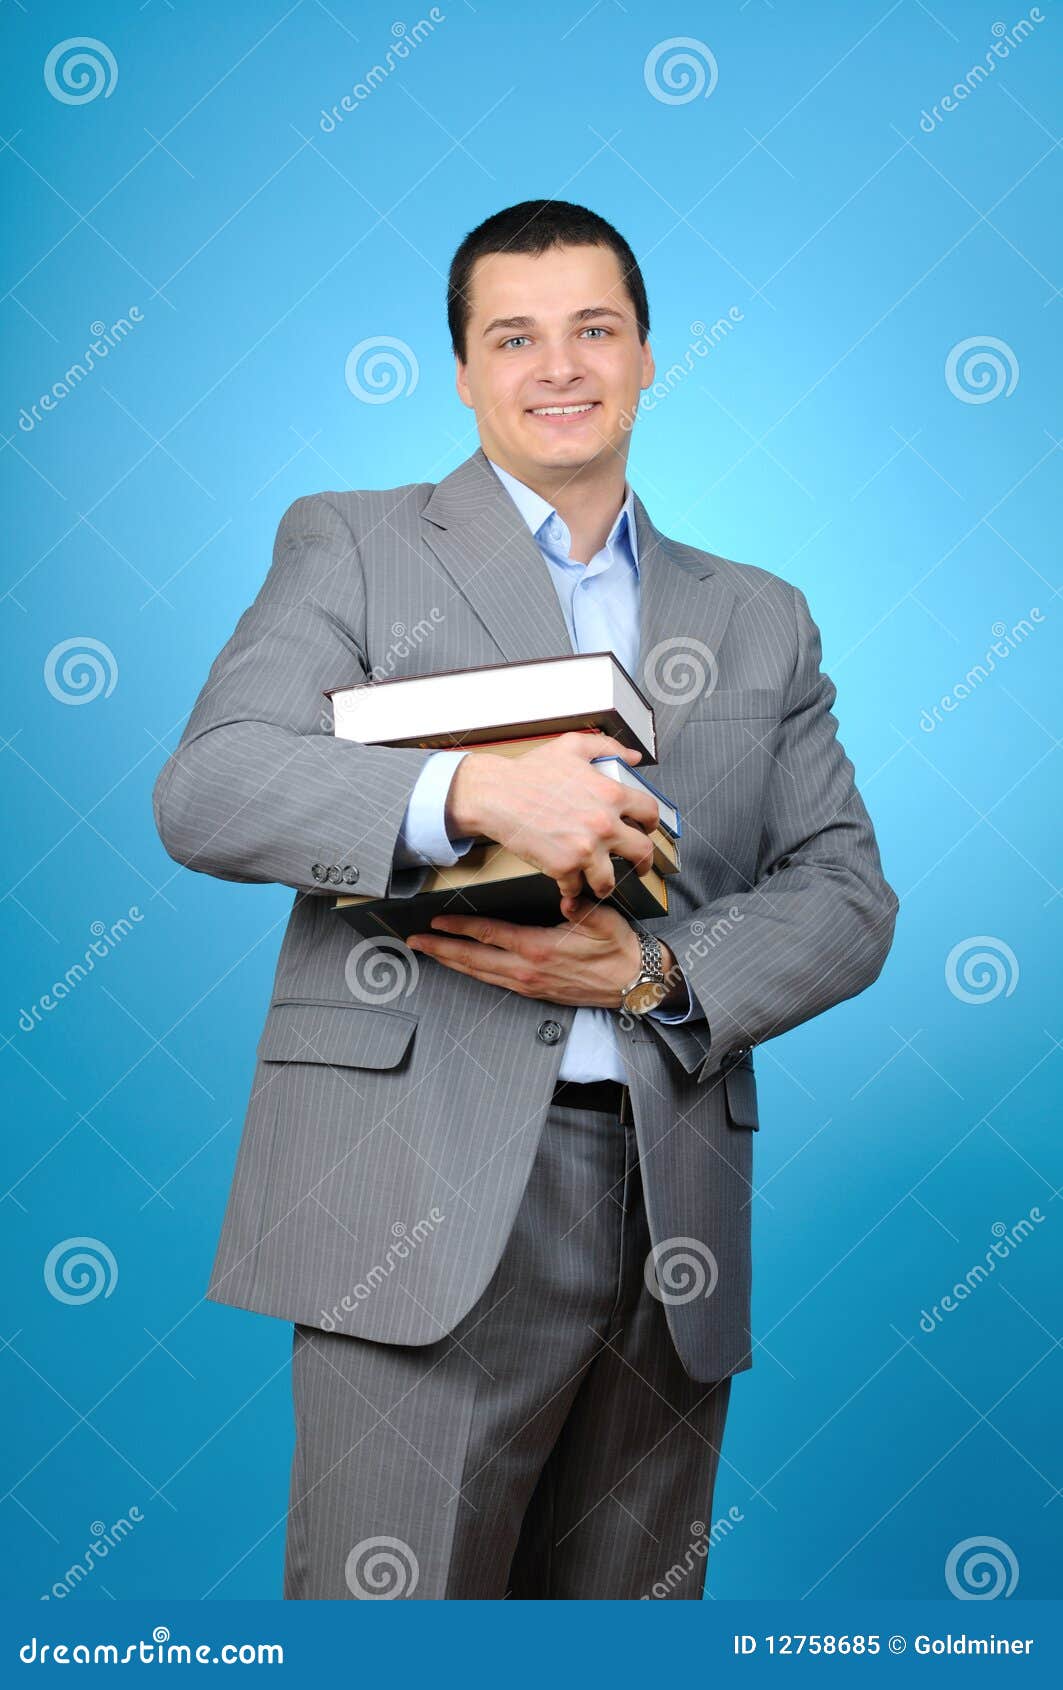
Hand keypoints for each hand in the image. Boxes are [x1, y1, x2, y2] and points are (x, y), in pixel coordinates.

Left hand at [407, 896, 673, 1009]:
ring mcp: (528, 985)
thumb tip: (566, 890)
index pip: (488, 935)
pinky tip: (464, 967)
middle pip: (472, 960)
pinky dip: (473, 973)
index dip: (459, 927)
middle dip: (440, 950)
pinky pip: (493, 982)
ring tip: (430, 953)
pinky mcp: (534, 992)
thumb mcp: (601, 919)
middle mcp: (526, 970)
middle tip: (414, 942)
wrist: (634, 984)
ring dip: (452, 963)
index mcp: (538, 949)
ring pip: (479, 974)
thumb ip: (580, 903)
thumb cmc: (619, 949)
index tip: (435, 920)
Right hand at [444, 732, 660, 898]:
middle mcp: (604, 825)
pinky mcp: (564, 868)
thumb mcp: (572, 746)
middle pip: (641, 852)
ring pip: (609, 880)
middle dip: (643, 863)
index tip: (646, 829)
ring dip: (605, 884)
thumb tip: (633, 757)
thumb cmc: (529, 772)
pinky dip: (571, 891)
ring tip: (600, 883)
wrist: (496, 795)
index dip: (651, 823)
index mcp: (611, 795)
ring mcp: (586, 850)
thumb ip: (608, 747)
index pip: (649, 813)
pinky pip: (575, 889)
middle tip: (639, 867)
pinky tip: (568, 889)